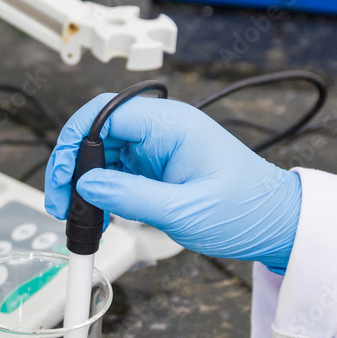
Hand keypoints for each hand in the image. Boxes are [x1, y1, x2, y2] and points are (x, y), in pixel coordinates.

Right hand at [43, 94, 301, 270]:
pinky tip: (97, 212)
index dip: (74, 141)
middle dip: (70, 164)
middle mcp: (160, 128)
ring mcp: (156, 145)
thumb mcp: (185, 211)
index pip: (104, 114)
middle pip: (95, 131)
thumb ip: (131, 198)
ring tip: (77, 213)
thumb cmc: (246, 211)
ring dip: (82, 180)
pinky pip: (114, 168)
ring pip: (101, 151)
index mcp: (170, 125)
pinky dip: (99, 189)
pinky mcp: (154, 163)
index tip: (61, 176)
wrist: (276, 223)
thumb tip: (86, 186)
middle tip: (60, 201)